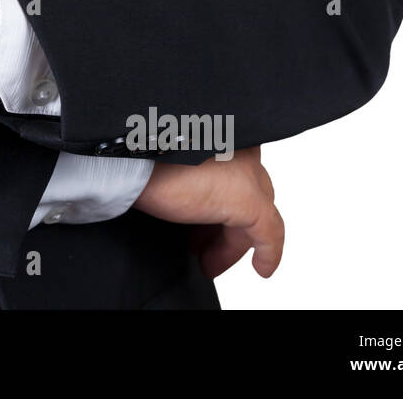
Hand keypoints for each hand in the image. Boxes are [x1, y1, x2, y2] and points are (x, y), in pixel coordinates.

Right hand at [134, 146, 283, 278]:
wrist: (133, 161)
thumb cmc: (141, 157)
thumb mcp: (172, 162)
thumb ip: (192, 175)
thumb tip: (194, 204)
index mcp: (226, 133)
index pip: (236, 176)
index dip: (220, 205)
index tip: (203, 229)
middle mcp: (244, 150)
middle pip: (247, 197)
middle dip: (225, 228)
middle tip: (201, 248)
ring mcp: (249, 175)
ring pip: (255, 216)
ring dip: (232, 243)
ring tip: (208, 262)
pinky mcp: (250, 201)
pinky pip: (269, 234)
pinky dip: (268, 254)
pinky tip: (262, 268)